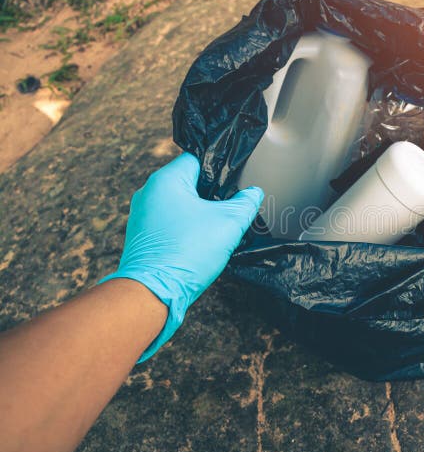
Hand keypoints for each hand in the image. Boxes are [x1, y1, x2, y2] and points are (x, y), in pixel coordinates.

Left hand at [101, 152, 262, 360]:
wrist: (153, 292)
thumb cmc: (187, 252)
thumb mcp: (229, 223)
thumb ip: (246, 202)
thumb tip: (253, 193)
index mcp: (165, 180)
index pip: (198, 159)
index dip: (221, 167)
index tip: (236, 180)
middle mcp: (148, 193)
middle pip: (189, 182)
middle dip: (212, 194)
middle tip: (231, 206)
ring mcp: (142, 215)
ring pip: (180, 204)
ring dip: (199, 212)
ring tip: (218, 226)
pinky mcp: (142, 236)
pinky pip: (170, 222)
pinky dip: (186, 227)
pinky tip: (201, 241)